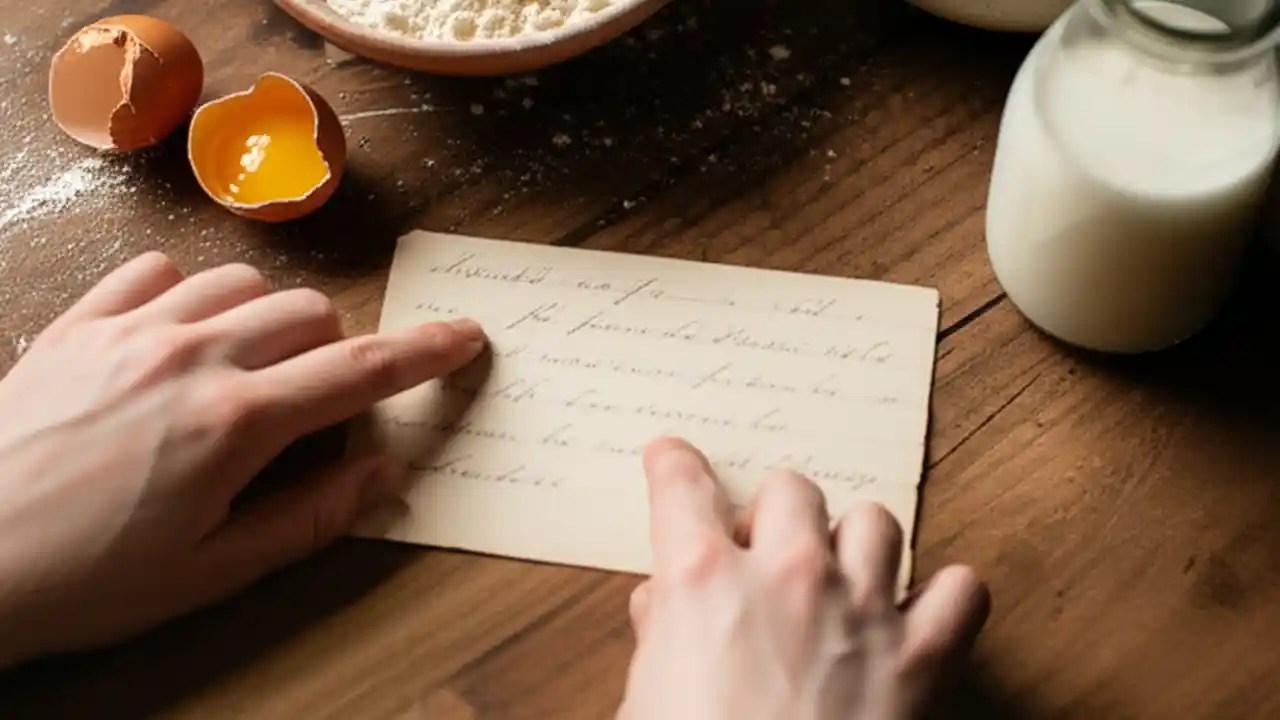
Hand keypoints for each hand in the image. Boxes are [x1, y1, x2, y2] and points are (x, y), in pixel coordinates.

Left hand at [0, 253, 484, 666]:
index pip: (361, 369)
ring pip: (243, 281)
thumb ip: (312, 517)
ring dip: (267, 318)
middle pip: (310, 312)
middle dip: (335, 350)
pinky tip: (177, 337)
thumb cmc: (83, 580)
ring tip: (248, 370)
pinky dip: (189, 294)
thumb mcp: (212, 572)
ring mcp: (131, 329)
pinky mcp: (78, 322)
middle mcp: (192, 356)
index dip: (427, 351)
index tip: (466, 336)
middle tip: (314, 403)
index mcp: (236, 424)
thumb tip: (385, 473)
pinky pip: (158, 269)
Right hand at [619, 438, 989, 719]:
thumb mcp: (646, 700)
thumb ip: (659, 636)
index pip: (682, 487)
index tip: (672, 458)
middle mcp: (787, 575)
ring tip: (838, 574)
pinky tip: (919, 611)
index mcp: (704, 580)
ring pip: (875, 522)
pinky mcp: (920, 657)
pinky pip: (961, 590)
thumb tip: (661, 605)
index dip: (673, 465)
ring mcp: (860, 609)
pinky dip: (947, 594)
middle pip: (792, 489)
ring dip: (854, 542)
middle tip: (765, 548)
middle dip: (776, 511)